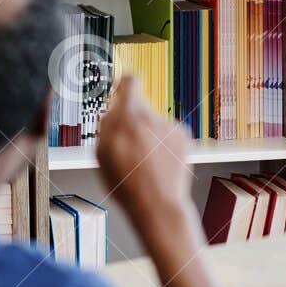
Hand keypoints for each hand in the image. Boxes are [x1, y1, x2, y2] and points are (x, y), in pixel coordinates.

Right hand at [96, 77, 193, 243]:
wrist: (157, 204)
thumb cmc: (128, 184)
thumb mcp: (102, 156)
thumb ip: (105, 127)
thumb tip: (110, 110)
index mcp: (127, 117)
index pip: (130, 82)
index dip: (124, 86)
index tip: (121, 92)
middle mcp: (150, 117)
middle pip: (140, 107)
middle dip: (132, 120)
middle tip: (127, 144)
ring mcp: (168, 126)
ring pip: (154, 122)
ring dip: (148, 135)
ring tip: (144, 162)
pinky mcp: (183, 136)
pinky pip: (169, 133)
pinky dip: (164, 144)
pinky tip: (158, 164)